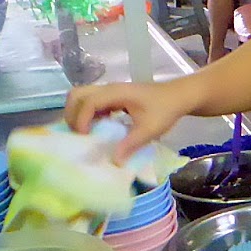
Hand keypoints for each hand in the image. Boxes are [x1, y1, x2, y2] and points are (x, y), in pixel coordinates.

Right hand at [63, 80, 196, 162]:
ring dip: (77, 114)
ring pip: (82, 97)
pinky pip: (91, 102)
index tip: (84, 138)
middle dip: (71, 115)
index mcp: (115, 93)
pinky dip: (87, 114)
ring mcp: (109, 91)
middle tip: (78, 136)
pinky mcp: (113, 97)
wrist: (178, 96)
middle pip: (77, 95)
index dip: (81, 120)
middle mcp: (108, 89)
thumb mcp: (150, 129)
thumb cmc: (165, 109)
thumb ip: (131, 144)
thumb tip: (114, 162)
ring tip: (84, 134)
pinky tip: (96, 130)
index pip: (88, 102)